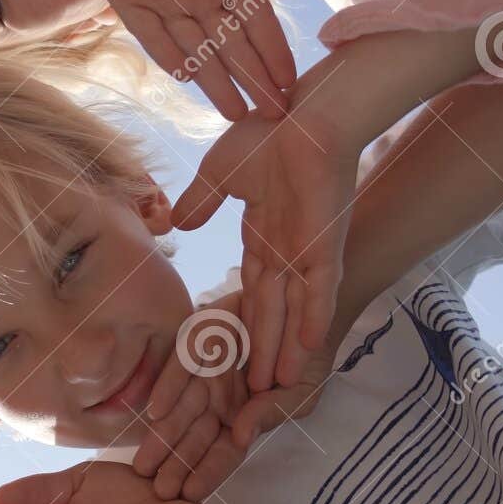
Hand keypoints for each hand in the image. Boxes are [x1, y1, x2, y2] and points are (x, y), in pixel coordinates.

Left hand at [79, 0, 300, 118]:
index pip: (257, 24)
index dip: (273, 52)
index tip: (288, 81)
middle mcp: (200, 1)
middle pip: (232, 47)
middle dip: (253, 79)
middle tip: (273, 113)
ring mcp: (166, 7)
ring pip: (197, 51)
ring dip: (216, 82)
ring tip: (236, 113)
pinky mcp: (131, 8)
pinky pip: (153, 38)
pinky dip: (170, 56)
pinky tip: (189, 77)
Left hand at [138, 291, 340, 500]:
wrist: (306, 310)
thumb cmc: (304, 362)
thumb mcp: (298, 393)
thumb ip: (272, 413)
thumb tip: (241, 436)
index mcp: (239, 416)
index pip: (221, 452)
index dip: (206, 473)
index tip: (189, 495)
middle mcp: (217, 398)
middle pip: (191, 436)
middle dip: (174, 463)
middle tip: (156, 489)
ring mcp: (206, 371)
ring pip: (179, 408)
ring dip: (163, 436)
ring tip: (145, 465)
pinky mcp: (200, 339)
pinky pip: (180, 364)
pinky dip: (168, 387)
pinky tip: (156, 411)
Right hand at [174, 101, 361, 388]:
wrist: (305, 112)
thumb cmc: (267, 133)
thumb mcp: (220, 172)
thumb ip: (201, 200)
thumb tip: (176, 221)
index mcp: (264, 235)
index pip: (250, 289)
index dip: (242, 321)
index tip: (232, 351)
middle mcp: (287, 250)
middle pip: (269, 311)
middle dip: (261, 349)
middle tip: (252, 390)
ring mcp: (308, 250)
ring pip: (292, 311)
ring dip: (284, 347)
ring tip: (277, 386)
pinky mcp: (325, 246)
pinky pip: (319, 290)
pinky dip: (312, 318)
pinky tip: (307, 348)